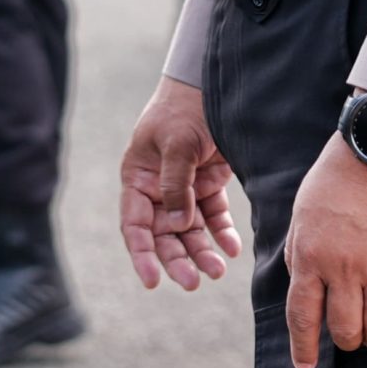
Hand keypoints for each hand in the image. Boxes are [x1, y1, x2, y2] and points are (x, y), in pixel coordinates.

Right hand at [118, 78, 241, 290]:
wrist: (214, 86)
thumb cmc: (184, 109)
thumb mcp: (176, 143)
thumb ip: (175, 184)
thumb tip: (177, 225)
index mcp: (137, 177)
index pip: (135, 225)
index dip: (142, 254)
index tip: (153, 280)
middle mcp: (157, 188)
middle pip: (163, 235)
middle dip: (177, 259)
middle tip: (193, 282)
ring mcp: (184, 187)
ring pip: (189, 231)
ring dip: (201, 252)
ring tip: (217, 270)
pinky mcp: (208, 184)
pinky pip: (213, 217)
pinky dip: (221, 233)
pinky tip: (232, 248)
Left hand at [283, 136, 366, 367]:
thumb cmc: (337, 174)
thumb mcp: (302, 209)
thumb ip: (297, 250)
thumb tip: (298, 284)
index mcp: (310, 254)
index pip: (303, 316)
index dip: (305, 348)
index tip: (306, 367)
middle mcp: (343, 267)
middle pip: (344, 330)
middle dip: (346, 341)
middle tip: (351, 335)